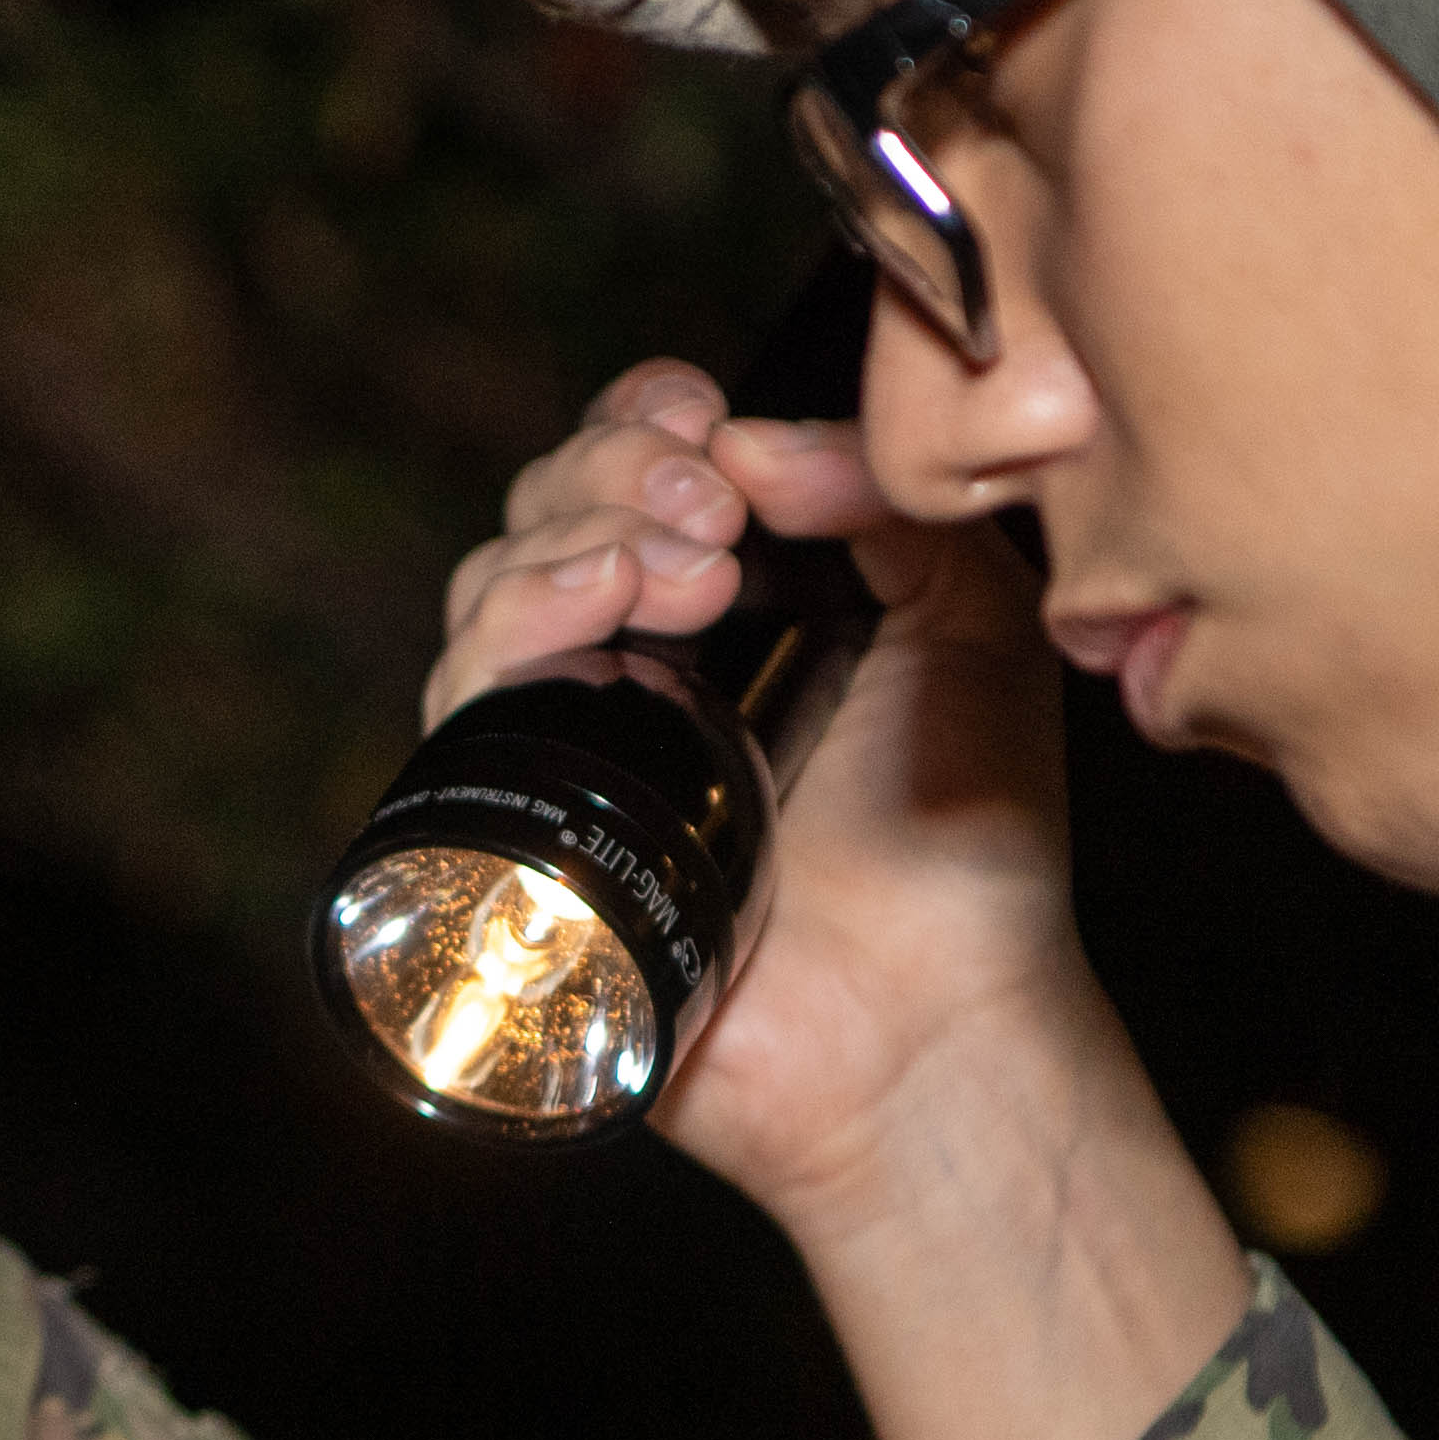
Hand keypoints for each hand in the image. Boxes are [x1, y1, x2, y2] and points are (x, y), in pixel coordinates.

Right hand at [423, 359, 1087, 1231]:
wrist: (933, 1021)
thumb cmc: (970, 845)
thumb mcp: (973, 627)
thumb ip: (887, 504)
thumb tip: (751, 437)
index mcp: (729, 608)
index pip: (631, 473)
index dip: (640, 424)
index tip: (701, 418)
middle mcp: (633, 670)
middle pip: (545, 512)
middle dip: (612, 474)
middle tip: (713, 520)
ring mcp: (573, 749)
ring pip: (491, 588)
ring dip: (572, 538)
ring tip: (687, 571)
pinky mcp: (522, 830)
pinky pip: (464, 704)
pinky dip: (515, 626)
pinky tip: (601, 605)